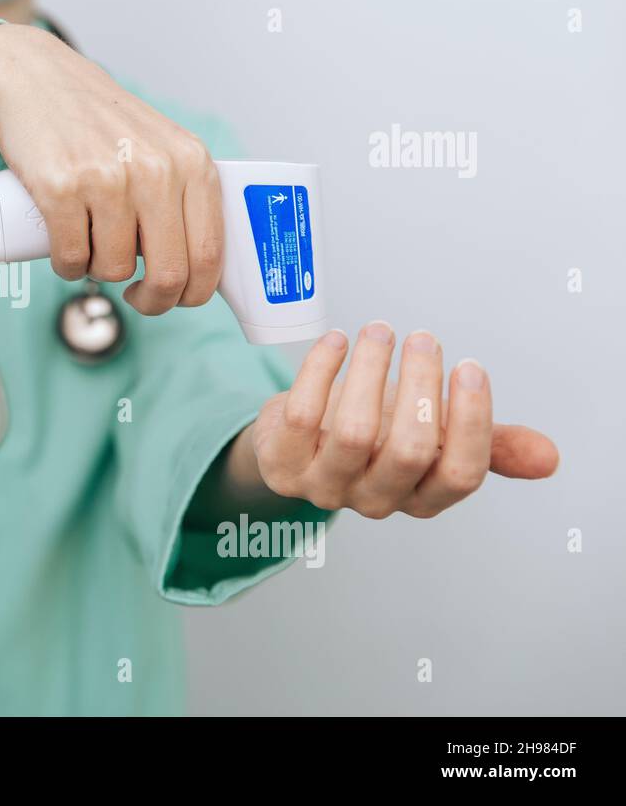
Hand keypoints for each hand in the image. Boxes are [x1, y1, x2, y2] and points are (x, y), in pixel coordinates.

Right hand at [0, 23, 221, 314]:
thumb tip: (196, 269)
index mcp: (191, 163)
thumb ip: (184, 195)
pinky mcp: (60, 188)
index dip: (192, 293)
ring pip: (113, 268)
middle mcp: (155, 170)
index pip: (209, 254)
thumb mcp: (162, 148)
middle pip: (167, 274)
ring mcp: (107, 179)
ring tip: (91, 243)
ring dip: (99, 271)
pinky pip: (71, 259)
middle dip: (151, 300)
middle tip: (135, 294)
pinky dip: (66, 267)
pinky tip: (65, 249)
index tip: (174, 297)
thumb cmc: (102, 126)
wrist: (39, 83)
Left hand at [246, 322, 559, 517]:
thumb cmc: (374, 433)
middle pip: (409, 451)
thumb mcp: (433, 439)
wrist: (295, 443)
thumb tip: (549, 457)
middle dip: (421, 386)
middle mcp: (375, 500)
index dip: (471, 421)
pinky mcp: (282, 463)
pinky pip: (302, 415)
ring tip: (380, 331)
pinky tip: (336, 341)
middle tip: (424, 340)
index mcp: (421, 496)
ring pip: (355, 433)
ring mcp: (325, 486)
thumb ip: (486, 444)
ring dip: (371, 372)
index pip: (460, 474)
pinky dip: (320, 371)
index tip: (469, 367)